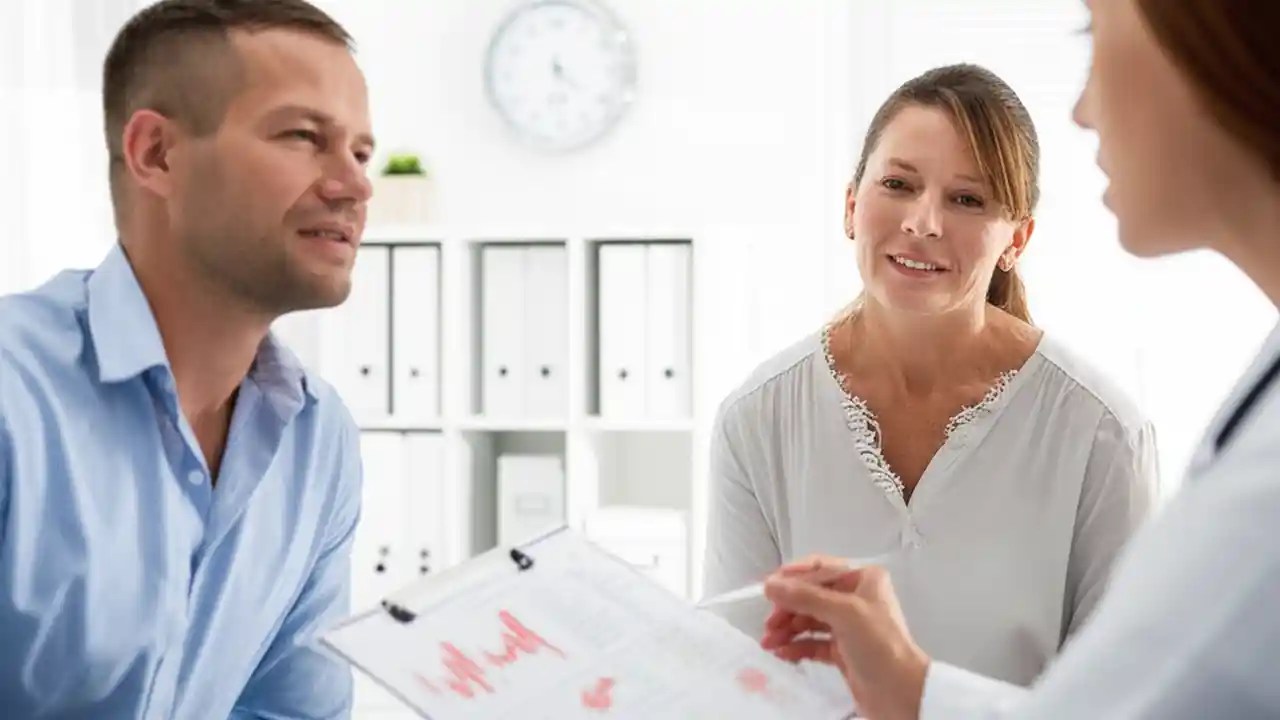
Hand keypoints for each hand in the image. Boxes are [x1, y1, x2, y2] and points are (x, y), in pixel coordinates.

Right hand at [760, 555, 929, 719]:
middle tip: (769, 623)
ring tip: (770, 642)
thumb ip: (805, 597)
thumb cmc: (880, 646)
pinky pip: (813, 642)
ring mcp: (849, 625)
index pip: (820, 569)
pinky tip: (783, 653)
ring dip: (787, 629)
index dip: (793, 578)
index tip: (769, 588)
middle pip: (810, 595)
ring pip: (809, 620)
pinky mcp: (843, 650)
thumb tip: (770, 585)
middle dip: (787, 608)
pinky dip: (797, 646)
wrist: (902, 694)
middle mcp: (856, 598)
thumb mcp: (844, 613)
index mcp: (863, 579)